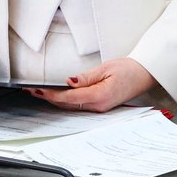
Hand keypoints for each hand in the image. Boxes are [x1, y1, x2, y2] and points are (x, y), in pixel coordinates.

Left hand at [30, 57, 155, 112]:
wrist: (144, 75)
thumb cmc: (129, 70)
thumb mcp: (106, 68)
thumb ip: (86, 77)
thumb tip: (69, 81)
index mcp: (100, 96)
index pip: (70, 97)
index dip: (52, 94)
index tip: (38, 90)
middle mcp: (98, 106)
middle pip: (67, 104)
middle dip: (48, 98)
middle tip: (31, 90)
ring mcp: (99, 108)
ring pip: (71, 106)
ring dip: (55, 100)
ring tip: (39, 92)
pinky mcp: (100, 106)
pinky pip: (78, 105)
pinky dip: (65, 101)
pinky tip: (57, 96)